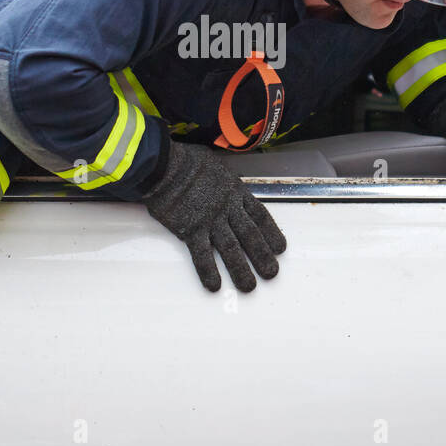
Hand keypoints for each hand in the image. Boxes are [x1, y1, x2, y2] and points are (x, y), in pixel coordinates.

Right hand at [142, 142, 286, 292]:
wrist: (165, 165)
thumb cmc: (185, 159)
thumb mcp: (214, 163)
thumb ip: (222, 178)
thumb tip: (220, 179)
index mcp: (235, 191)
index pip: (259, 216)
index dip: (271, 233)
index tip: (280, 248)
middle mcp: (227, 208)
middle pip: (250, 236)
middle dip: (262, 256)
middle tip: (271, 273)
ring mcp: (210, 220)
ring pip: (230, 248)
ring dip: (240, 269)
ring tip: (249, 286)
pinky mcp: (190, 229)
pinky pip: (202, 254)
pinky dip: (208, 270)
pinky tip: (215, 285)